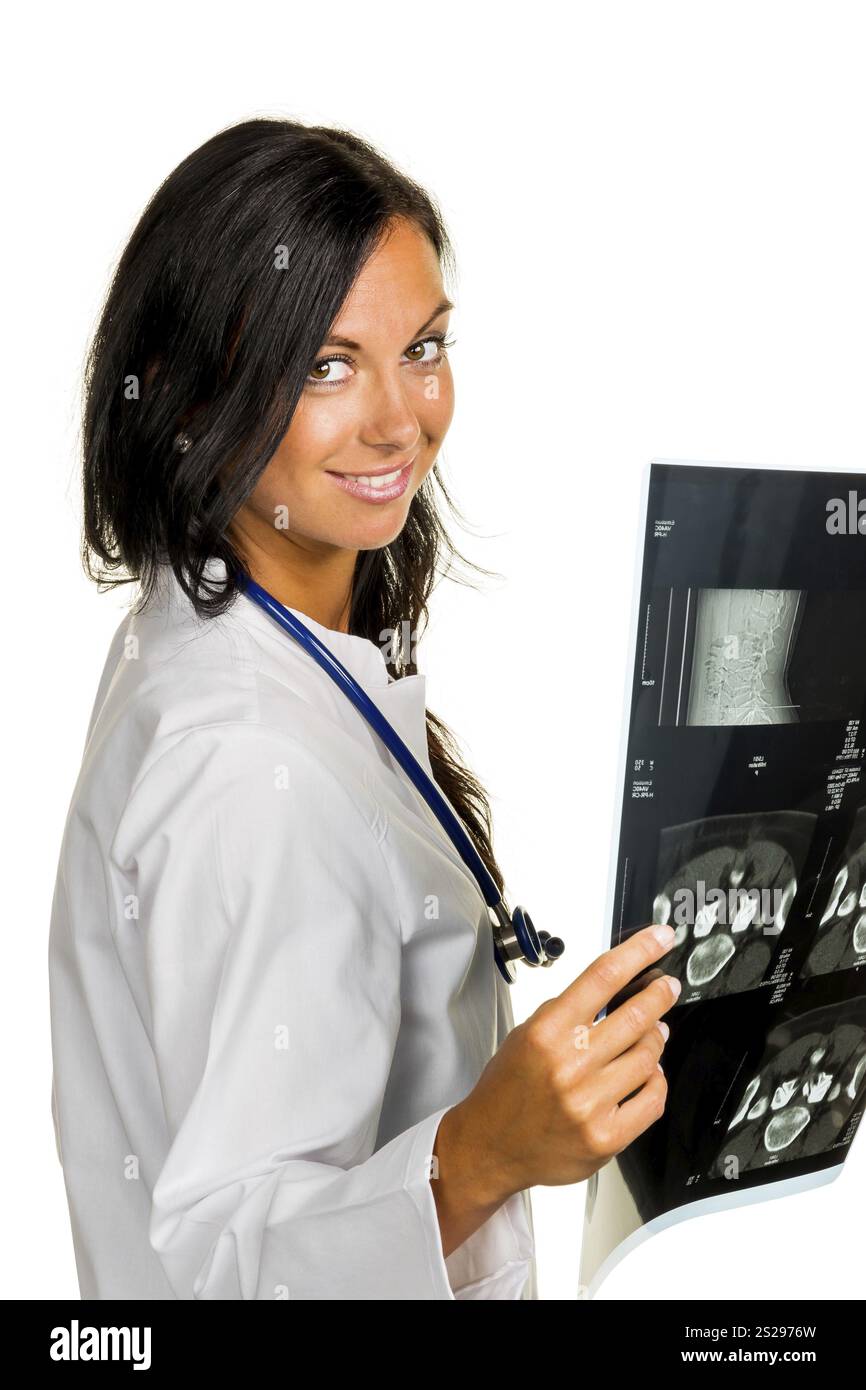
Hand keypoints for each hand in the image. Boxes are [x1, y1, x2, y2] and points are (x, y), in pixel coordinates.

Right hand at [432, 923, 679, 1252]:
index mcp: (548, 1033)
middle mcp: (570, 1065)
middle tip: (667, 987)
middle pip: (636, 1015)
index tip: (660, 939)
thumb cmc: (507, 1089)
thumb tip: (612, 992)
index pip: (603, 977)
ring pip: (648, 1057)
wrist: (490, 1145)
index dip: (639, 952)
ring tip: (653, 1032)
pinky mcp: (606, 1137)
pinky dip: (656, 1081)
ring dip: (656, 1039)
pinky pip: (651, 1100)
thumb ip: (566, 1013)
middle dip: (659, 995)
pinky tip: (649, 1074)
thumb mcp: (525, 1035)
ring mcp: (590, 1103)